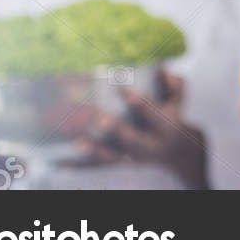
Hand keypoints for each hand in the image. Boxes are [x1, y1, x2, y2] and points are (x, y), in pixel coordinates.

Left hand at [67, 71, 209, 188]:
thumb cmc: (172, 115)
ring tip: (78, 143)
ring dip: (96, 151)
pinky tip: (60, 163)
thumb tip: (164, 72)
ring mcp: (133, 158)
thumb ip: (175, 84)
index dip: (141, 104)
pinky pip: (98, 167)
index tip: (125, 90)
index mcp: (166, 128)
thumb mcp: (179, 99)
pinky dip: (79, 166)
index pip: (155, 115)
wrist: (178, 153)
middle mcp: (149, 146)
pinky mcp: (119, 165)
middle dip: (117, 131)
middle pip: (133, 141)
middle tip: (99, 118)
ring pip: (114, 157)